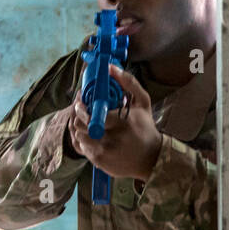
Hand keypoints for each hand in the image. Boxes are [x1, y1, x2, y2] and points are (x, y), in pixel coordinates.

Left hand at [67, 65, 161, 181]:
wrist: (151, 158)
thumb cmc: (145, 127)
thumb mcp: (142, 102)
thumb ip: (128, 82)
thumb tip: (111, 67)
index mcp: (122, 122)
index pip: (92, 115)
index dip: (81, 106)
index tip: (81, 100)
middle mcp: (111, 139)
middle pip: (80, 125)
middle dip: (77, 114)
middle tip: (80, 107)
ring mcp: (103, 152)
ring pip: (78, 136)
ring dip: (79, 126)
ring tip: (86, 120)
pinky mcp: (98, 162)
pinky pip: (81, 147)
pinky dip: (83, 138)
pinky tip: (90, 133)